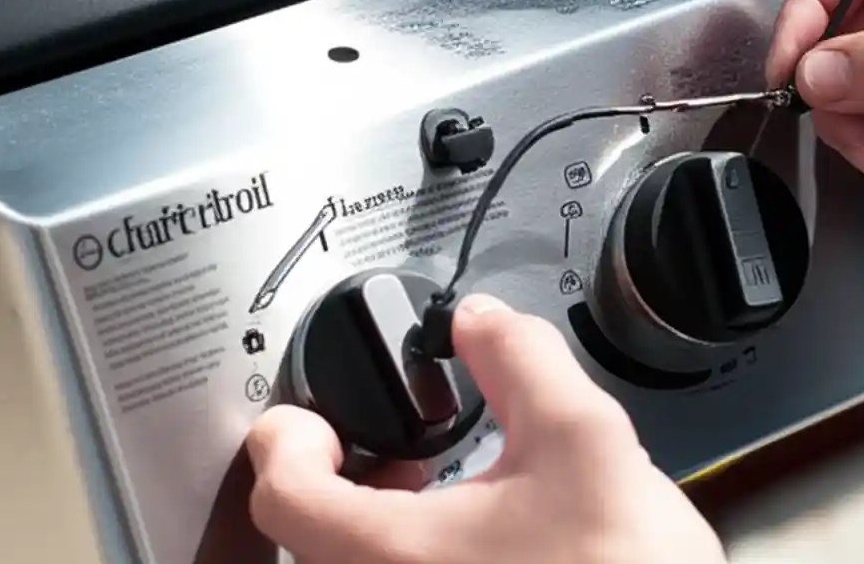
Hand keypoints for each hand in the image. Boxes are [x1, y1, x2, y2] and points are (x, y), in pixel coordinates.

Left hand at [246, 294, 725, 563]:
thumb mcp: (581, 437)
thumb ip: (521, 360)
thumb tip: (484, 323)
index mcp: (391, 553)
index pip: (281, 492)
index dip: (290, 436)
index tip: (319, 417)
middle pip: (310, 531)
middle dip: (347, 471)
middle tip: (395, 447)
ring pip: (352, 563)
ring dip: (378, 515)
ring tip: (437, 488)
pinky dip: (411, 552)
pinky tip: (478, 539)